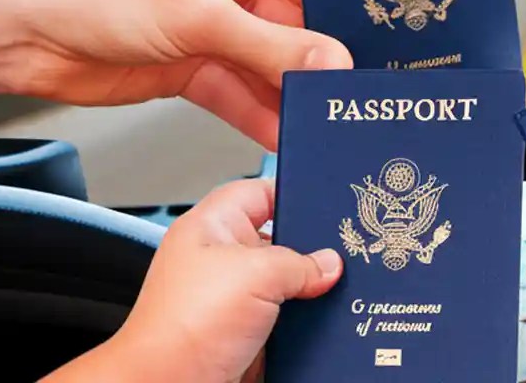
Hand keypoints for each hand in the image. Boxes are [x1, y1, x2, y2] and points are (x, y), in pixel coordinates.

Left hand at [0, 0, 350, 147]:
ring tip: (331, 120)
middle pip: (295, 25)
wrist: (16, 30)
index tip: (384, 42)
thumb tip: (337, 64)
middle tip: (361, 93)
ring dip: (293, 93)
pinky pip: (239, 91)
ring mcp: (210, 27)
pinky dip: (260, 113)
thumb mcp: (198, 16)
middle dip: (322, 61)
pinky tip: (287, 133)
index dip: (345, 7)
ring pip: (269, 64)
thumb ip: (272, 46)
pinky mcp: (189, 67)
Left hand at [47, 179, 342, 382]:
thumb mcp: (256, 274)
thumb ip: (300, 262)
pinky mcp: (245, 334)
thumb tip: (329, 264)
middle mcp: (221, 261)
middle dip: (310, 248)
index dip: (292, 192)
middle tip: (341, 250)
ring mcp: (234, 300)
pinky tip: (323, 322)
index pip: (258, 193)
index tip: (328, 201)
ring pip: (286, 284)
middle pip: (280, 240)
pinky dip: (305, 324)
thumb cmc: (184, 327)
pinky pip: (285, 320)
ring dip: (309, 290)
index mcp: (212, 228)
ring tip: (335, 288)